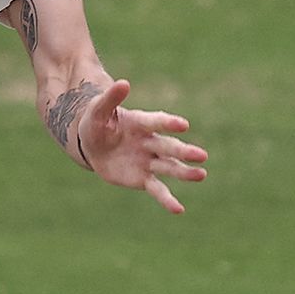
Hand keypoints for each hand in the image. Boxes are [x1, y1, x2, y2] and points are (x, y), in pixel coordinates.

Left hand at [76, 80, 207, 213]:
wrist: (93, 145)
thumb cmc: (97, 122)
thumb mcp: (98, 110)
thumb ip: (111, 99)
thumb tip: (123, 83)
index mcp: (141, 123)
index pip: (156, 122)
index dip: (168, 123)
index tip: (183, 125)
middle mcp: (150, 142)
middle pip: (168, 147)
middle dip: (183, 152)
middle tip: (201, 155)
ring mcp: (149, 161)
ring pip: (169, 167)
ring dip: (184, 172)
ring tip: (201, 175)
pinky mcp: (144, 178)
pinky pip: (158, 190)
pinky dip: (167, 200)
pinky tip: (179, 210)